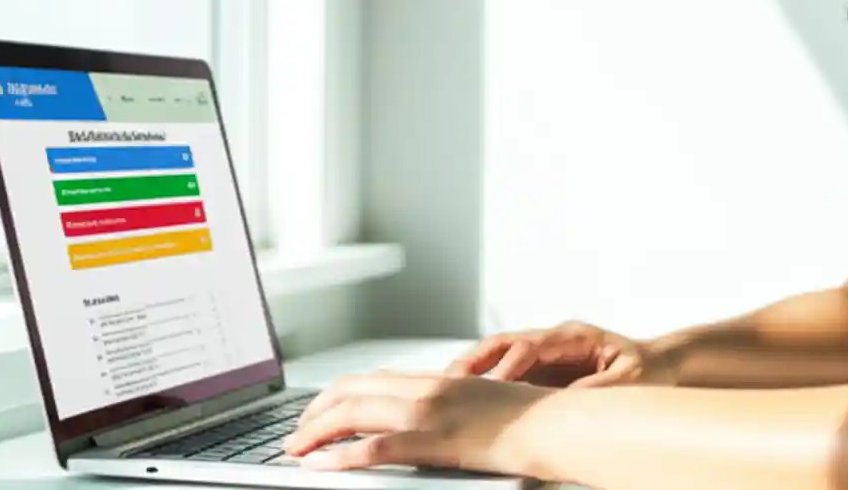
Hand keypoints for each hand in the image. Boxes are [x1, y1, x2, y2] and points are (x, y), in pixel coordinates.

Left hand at [283, 371, 550, 474]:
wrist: (551, 423)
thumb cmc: (525, 419)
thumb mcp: (479, 402)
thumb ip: (448, 405)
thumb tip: (426, 418)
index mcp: (434, 381)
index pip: (370, 380)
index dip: (335, 396)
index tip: (318, 414)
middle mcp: (424, 389)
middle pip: (351, 391)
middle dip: (314, 412)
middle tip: (297, 435)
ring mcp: (427, 413)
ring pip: (353, 413)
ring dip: (315, 432)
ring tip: (296, 449)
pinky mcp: (433, 440)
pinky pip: (375, 448)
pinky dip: (341, 457)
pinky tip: (320, 466)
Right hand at [446, 321, 678, 387]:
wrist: (657, 365)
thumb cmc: (646, 370)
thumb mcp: (629, 381)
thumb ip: (597, 389)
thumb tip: (568, 403)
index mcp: (573, 336)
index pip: (531, 344)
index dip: (509, 365)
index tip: (494, 385)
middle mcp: (553, 340)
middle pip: (504, 343)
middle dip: (476, 361)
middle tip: (451, 381)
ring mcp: (544, 354)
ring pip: (498, 355)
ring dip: (472, 370)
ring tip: (445, 388)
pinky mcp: (540, 371)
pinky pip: (504, 372)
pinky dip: (482, 383)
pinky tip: (465, 398)